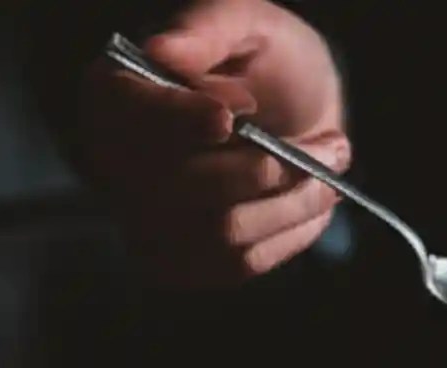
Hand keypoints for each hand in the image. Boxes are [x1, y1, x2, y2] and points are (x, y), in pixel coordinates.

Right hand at [78, 0, 349, 287]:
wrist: (298, 111)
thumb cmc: (266, 61)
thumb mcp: (247, 23)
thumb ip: (209, 28)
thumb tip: (162, 50)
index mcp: (113, 95)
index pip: (127, 116)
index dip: (178, 120)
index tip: (234, 113)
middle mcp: (116, 165)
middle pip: (181, 187)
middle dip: (269, 166)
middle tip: (332, 144)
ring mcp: (146, 222)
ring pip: (221, 233)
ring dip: (295, 201)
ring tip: (332, 168)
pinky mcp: (185, 263)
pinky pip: (240, 264)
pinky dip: (291, 231)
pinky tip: (313, 200)